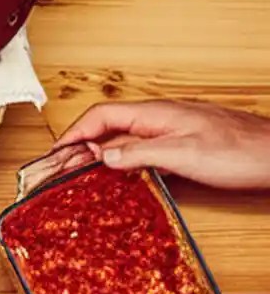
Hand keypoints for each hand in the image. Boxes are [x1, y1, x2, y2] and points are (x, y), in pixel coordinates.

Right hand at [54, 100, 269, 190]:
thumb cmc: (240, 152)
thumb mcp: (184, 154)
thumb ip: (140, 154)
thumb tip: (103, 157)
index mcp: (156, 114)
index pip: (101, 116)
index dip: (73, 133)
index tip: (53, 153)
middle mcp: (160, 120)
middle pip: (107, 128)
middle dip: (78, 146)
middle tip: (57, 168)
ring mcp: (171, 132)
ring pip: (122, 141)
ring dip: (97, 156)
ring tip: (77, 175)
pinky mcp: (181, 146)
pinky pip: (140, 152)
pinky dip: (120, 164)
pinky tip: (117, 179)